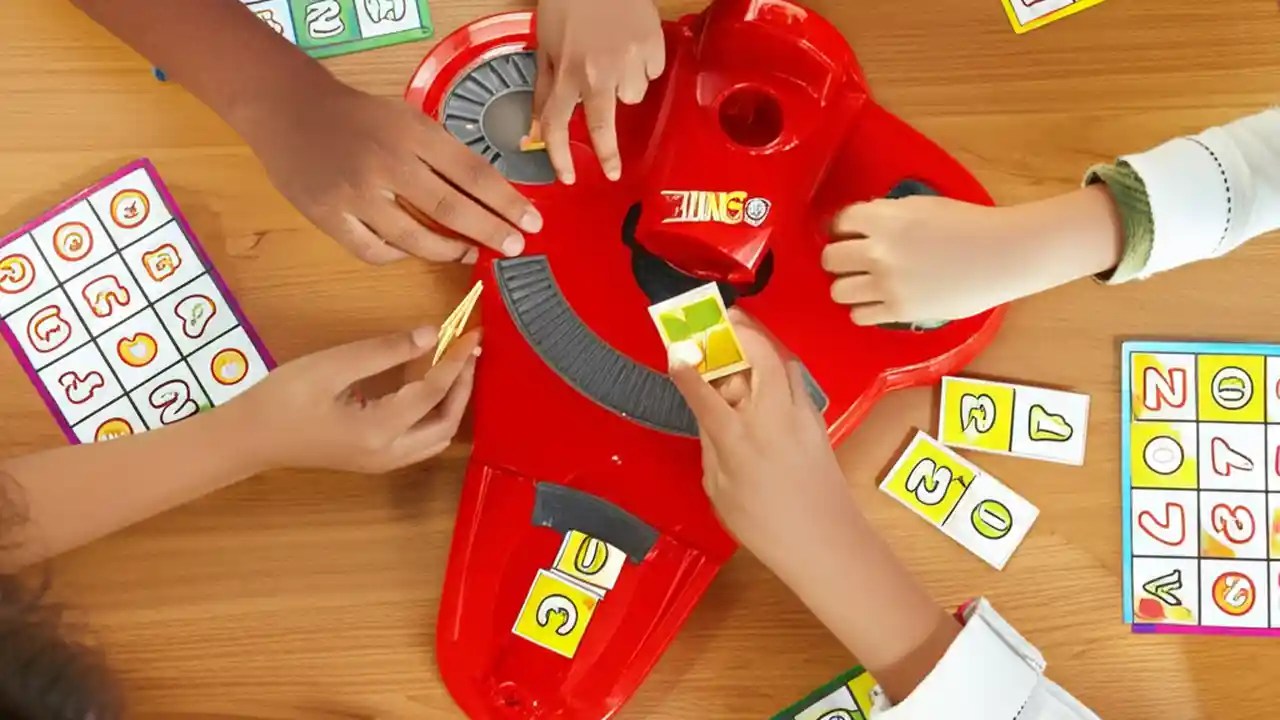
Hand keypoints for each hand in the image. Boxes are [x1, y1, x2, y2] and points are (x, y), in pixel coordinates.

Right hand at [227, 326, 478, 473]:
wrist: (249, 438)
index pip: (432, 393)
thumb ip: (384, 351)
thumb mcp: (331, 366)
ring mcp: (383, 463)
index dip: (456, 361)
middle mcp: (388, 455)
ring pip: (437, 437)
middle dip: (462, 386)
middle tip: (468, 350)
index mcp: (378, 432)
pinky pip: (420, 439)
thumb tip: (432, 333)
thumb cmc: (281, 399)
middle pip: (446, 424)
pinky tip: (429, 384)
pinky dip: (434, 413)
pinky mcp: (376, 459)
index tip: (472, 333)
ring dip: (452, 402)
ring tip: (455, 365)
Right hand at [237, 75, 542, 264]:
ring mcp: (356, 194)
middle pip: (452, 208)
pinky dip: (399, 256)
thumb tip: (491, 196)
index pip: (473, 173)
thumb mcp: (409, 118)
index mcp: (413, 133)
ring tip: (469, 252)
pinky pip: (376, 252)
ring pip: (415, 240)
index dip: (507, 202)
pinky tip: (413, 250)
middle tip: (514, 247)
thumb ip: (444, 153)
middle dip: (491, 232)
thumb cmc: (360, 117)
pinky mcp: (329, 217)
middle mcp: (387, 163)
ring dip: (449, 251)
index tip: (531, 222)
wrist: (290, 111)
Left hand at [534, 0, 664, 183]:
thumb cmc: (569, 3)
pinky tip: (631, 43)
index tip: (567, 177)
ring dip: (624, 85)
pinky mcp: (653, 50)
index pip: (557, 125)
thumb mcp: (545, 44)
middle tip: (614, 171)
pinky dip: (643, 64)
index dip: (559, 156)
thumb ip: (545, 87)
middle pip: (604, 127)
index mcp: (566, 72)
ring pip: (631, 96)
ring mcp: (628, 62)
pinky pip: (651, 73)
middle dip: (608, 155)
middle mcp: (597, 73)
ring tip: (615, 55)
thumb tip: (536, 126)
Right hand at [667, 311, 851, 562]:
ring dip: (762, 344)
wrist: (827, 542)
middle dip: (741, 328)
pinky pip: (794, 380)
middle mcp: (771, 416)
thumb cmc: (765, 526)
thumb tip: (709, 416)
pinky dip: (776, 367)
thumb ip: (712, 446)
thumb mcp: (720, 490)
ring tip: (742, 341)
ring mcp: (800, 415)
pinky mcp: (816, 421)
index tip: (675, 347)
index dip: (687, 366)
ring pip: (783, 362)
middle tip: (723, 317)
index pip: (705, 390)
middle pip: (760, 354)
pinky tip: (763, 378)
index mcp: (738, 438)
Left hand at [822, 187, 1122, 324]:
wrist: (1003, 254)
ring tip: (863, 283)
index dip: (845, 227)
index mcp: (885, 219)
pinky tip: (876, 301)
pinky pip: (859, 315)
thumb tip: (863, 224)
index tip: (852, 232)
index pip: (841, 221)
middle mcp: (879, 252)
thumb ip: (888, 214)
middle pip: (831, 258)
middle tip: (853, 259)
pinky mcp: (899, 311)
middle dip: (840, 256)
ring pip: (839, 290)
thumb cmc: (969, 224)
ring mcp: (887, 284)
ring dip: (848, 285)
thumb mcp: (922, 205)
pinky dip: (863, 309)